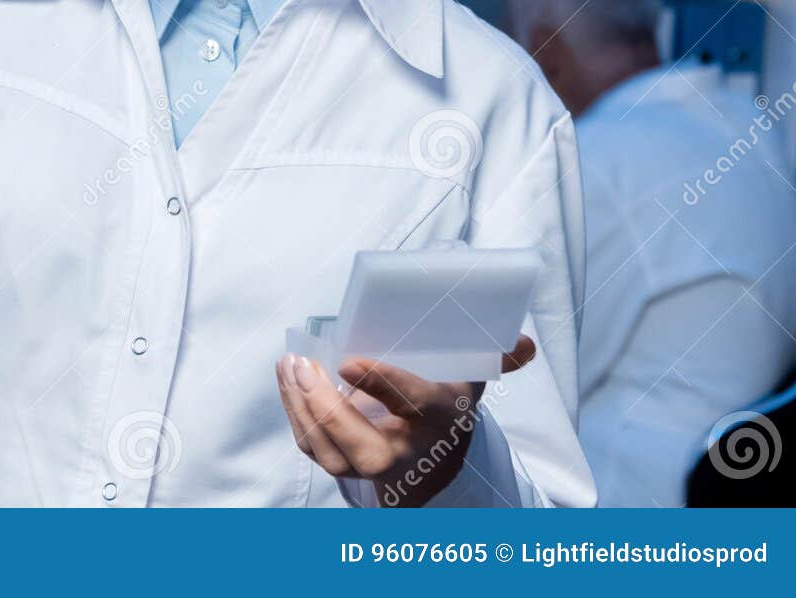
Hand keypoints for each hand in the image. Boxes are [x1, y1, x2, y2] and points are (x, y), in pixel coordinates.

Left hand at [275, 333, 536, 506]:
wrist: (434, 463)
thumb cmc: (444, 408)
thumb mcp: (470, 384)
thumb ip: (494, 360)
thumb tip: (524, 344)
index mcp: (438, 421)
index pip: (412, 404)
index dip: (382, 384)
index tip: (349, 362)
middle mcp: (404, 452)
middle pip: (359, 444)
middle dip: (326, 406)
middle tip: (303, 364)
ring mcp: (371, 468)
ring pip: (328, 449)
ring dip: (301, 406)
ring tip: (289, 365)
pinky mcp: (344, 468)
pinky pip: (313, 446)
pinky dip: (295, 414)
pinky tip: (288, 380)